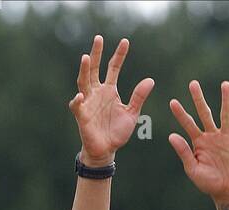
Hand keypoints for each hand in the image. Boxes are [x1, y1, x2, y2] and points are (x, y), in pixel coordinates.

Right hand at [68, 34, 153, 163]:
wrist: (106, 151)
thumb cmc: (117, 133)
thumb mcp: (132, 114)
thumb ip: (139, 97)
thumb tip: (151, 80)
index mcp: (109, 90)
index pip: (113, 68)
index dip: (119, 55)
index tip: (125, 42)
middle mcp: (97, 92)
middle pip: (95, 69)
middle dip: (96, 54)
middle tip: (99, 38)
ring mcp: (88, 102)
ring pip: (83, 82)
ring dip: (84, 70)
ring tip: (86, 58)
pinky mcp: (82, 116)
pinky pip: (77, 106)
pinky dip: (78, 101)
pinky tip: (81, 96)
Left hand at [168, 80, 228, 200]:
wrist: (227, 192)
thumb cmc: (208, 183)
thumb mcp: (193, 170)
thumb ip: (184, 152)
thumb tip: (171, 136)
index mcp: (199, 142)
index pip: (188, 124)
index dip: (180, 114)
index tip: (172, 102)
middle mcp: (212, 136)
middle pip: (205, 113)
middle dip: (198, 99)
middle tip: (193, 83)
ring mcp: (226, 138)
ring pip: (226, 115)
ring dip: (225, 100)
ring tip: (225, 84)